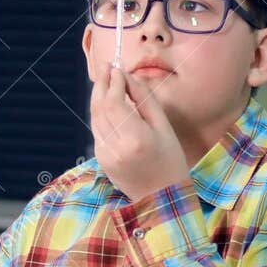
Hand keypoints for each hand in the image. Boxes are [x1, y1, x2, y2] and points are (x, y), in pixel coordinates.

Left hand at [89, 65, 190, 202]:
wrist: (162, 199)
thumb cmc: (171, 161)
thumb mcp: (164, 128)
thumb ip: (145, 100)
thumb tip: (128, 78)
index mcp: (135, 139)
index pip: (114, 102)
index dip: (113, 82)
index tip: (117, 68)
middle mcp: (116, 147)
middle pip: (100, 108)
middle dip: (101, 85)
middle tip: (106, 67)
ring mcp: (105, 155)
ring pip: (95, 118)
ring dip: (98, 97)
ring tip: (104, 80)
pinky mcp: (102, 160)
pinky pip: (97, 131)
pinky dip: (99, 114)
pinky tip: (106, 103)